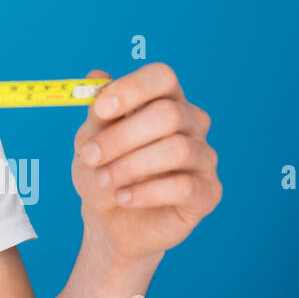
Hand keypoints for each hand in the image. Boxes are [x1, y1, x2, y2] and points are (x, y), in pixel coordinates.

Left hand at [72, 63, 220, 264]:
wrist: (110, 221)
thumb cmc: (102, 170)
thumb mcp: (90, 139)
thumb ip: (97, 111)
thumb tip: (96, 77)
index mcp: (163, 100)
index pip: (161, 77)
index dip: (132, 89)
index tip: (100, 110)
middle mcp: (191, 123)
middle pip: (169, 114)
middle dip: (121, 136)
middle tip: (90, 156)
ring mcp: (203, 156)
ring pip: (178, 149)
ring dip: (130, 165)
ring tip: (104, 180)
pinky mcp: (208, 191)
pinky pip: (184, 186)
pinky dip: (146, 193)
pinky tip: (123, 198)